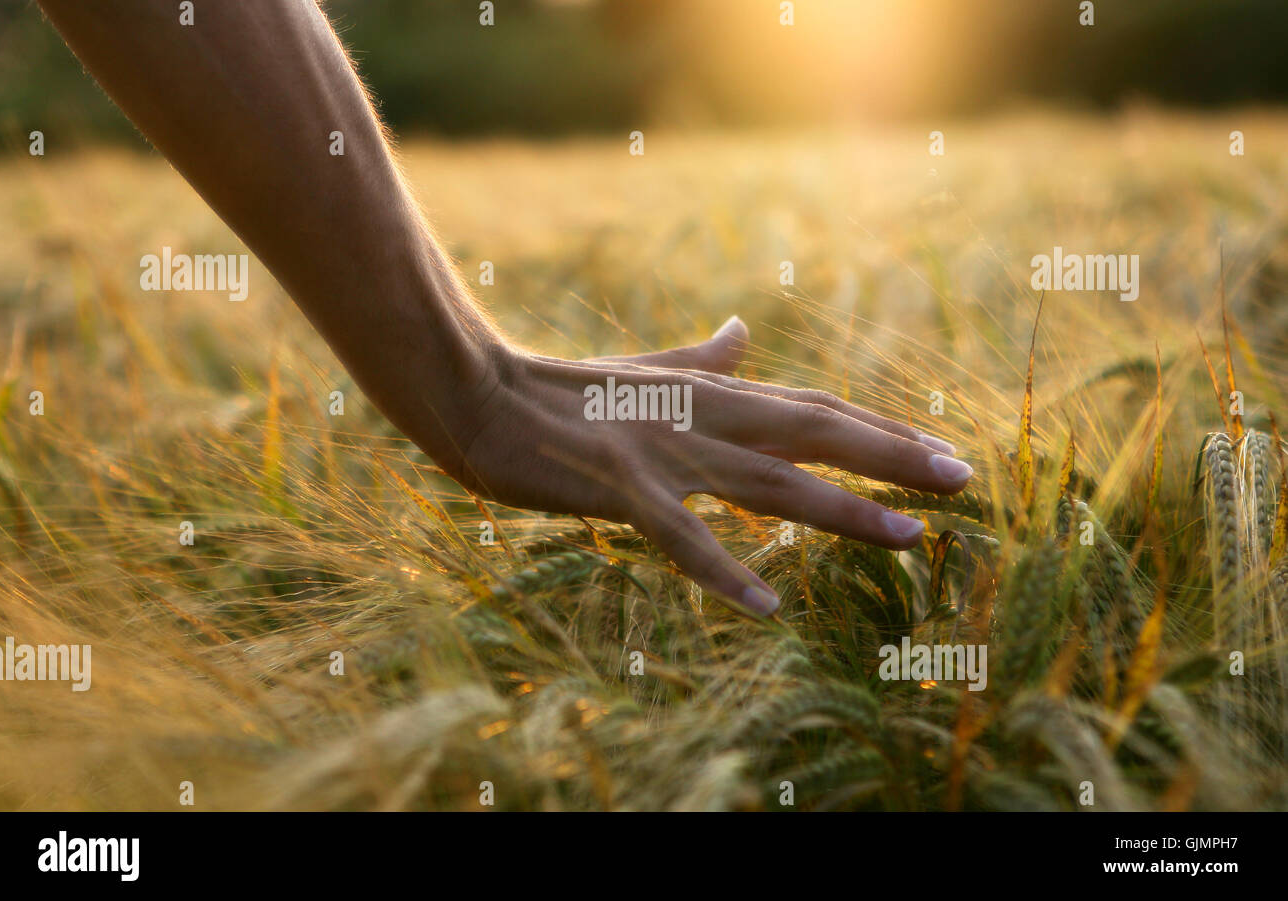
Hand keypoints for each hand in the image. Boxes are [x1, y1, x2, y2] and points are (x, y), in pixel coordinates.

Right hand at [448, 317, 972, 615]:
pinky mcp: (620, 488)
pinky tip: (767, 604)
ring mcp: (665, 453)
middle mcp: (704, 418)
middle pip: (817, 434)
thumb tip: (744, 328)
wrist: (479, 393)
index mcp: (712, 395)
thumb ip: (701, 358)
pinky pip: (681, 536)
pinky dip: (723, 568)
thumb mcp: (645, 372)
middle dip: (893, 458)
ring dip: (844, 511)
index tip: (939, 452)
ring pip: (771, 484)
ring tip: (910, 539)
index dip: (880, 429)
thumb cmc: (561, 391)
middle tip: (962, 481)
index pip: (815, 408)